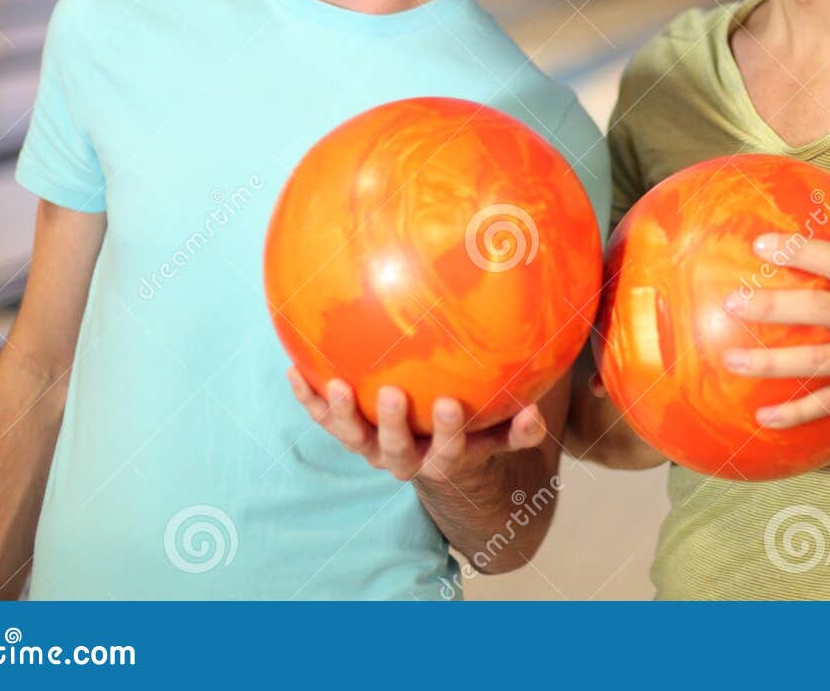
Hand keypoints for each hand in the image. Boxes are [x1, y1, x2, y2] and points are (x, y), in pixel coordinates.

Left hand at [286, 370, 547, 483]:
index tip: (450, 402)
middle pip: (395, 451)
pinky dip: (308, 398)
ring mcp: (372, 448)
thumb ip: (519, 428)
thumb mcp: (500, 432)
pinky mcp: (347, 431)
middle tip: (393, 393)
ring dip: (341, 414)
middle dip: (393, 425)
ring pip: (353, 438)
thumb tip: (535, 411)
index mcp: (443, 461)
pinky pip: (324, 417)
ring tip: (336, 385)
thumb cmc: (476, 428)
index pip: (448, 453)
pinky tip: (294, 368)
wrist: (433, 447)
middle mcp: (404, 460)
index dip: (448, 433)